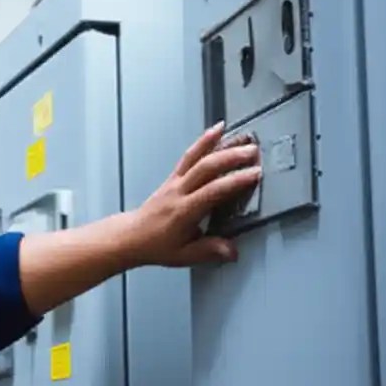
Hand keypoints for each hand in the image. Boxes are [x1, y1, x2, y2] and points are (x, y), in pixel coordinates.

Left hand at [124, 122, 262, 267]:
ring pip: (196, 157)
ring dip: (219, 144)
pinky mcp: (173, 177)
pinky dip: (203, 142)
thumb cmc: (157, 245)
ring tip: (239, 135)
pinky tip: (216, 130)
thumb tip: (232, 251)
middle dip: (230, 158)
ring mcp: (174, 182)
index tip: (255, 174)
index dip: (234, 182)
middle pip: (205, 168)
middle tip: (254, 152)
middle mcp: (178, 192)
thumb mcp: (184, 255)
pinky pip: (188, 156)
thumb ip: (209, 251)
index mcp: (183, 212)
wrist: (131, 236)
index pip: (212, 191)